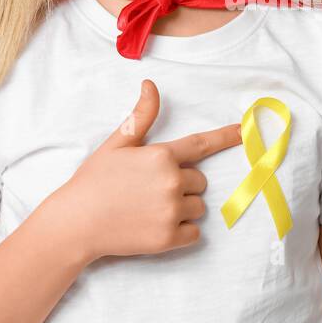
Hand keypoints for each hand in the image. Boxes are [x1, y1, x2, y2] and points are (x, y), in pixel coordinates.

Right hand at [59, 79, 241, 259]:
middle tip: (150, 190)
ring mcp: (171, 211)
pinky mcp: (169, 238)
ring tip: (149, 209)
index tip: (246, 132)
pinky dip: (180, 232)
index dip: (226, 137)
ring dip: (182, 208)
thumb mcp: (116, 144)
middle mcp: (171, 181)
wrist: (75, 223)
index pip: (202, 144)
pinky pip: (194, 232)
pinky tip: (154, 226)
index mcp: (161, 155)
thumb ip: (141, 116)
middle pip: (200, 181)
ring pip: (198, 207)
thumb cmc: (94, 180)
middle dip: (182, 184)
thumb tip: (151, 85)